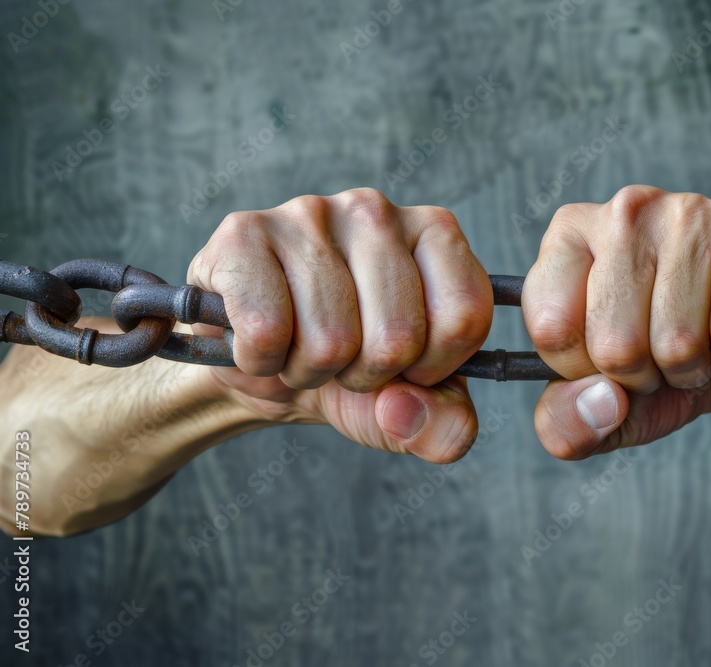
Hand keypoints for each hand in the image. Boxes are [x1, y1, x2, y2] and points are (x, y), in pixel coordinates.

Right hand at [187, 189, 492, 461]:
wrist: (263, 361)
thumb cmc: (350, 367)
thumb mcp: (413, 407)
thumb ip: (446, 426)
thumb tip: (402, 409)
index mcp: (435, 234)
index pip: (464, 316)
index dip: (432, 367)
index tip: (407, 365)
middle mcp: (377, 211)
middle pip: (397, 336)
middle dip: (365, 375)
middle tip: (344, 358)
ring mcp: (309, 213)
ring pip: (331, 339)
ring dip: (311, 370)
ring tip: (302, 346)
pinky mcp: (243, 232)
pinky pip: (266, 330)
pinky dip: (261, 360)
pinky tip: (263, 337)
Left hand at [522, 186, 710, 458]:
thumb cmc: (662, 365)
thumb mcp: (602, 406)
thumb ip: (566, 424)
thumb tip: (600, 403)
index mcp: (568, 237)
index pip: (552, 328)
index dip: (584, 370)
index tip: (607, 359)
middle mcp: (623, 211)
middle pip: (614, 342)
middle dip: (643, 375)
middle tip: (661, 353)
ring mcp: (689, 210)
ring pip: (677, 339)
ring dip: (693, 366)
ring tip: (700, 341)